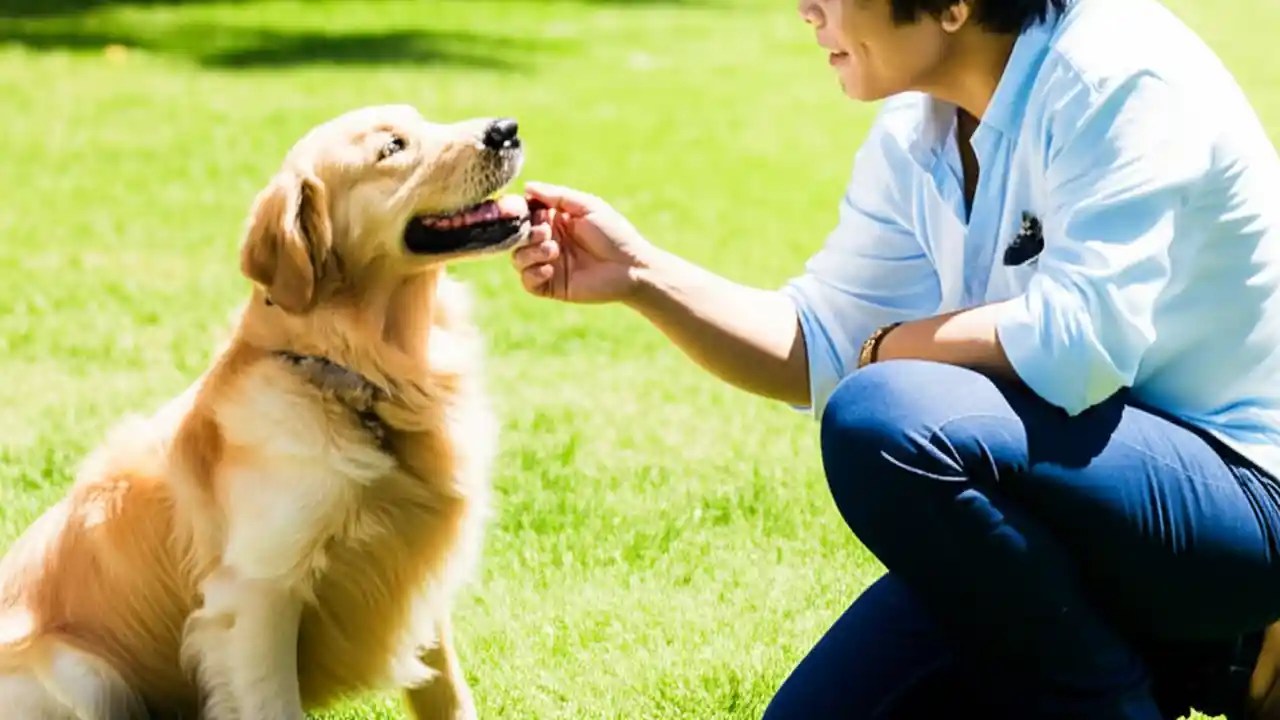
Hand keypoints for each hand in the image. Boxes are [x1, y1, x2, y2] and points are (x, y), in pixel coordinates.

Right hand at [512, 182, 658, 303]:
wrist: (631, 268)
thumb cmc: (614, 234)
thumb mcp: (587, 207)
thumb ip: (557, 196)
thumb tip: (527, 187)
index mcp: (555, 219)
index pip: (524, 213)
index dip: (516, 210)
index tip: (517, 209)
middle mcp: (548, 240)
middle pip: (515, 236)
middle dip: (524, 232)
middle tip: (545, 232)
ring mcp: (548, 264)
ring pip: (518, 258)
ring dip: (530, 252)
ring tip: (553, 249)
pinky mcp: (551, 286)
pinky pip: (527, 281)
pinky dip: (533, 273)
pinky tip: (550, 269)